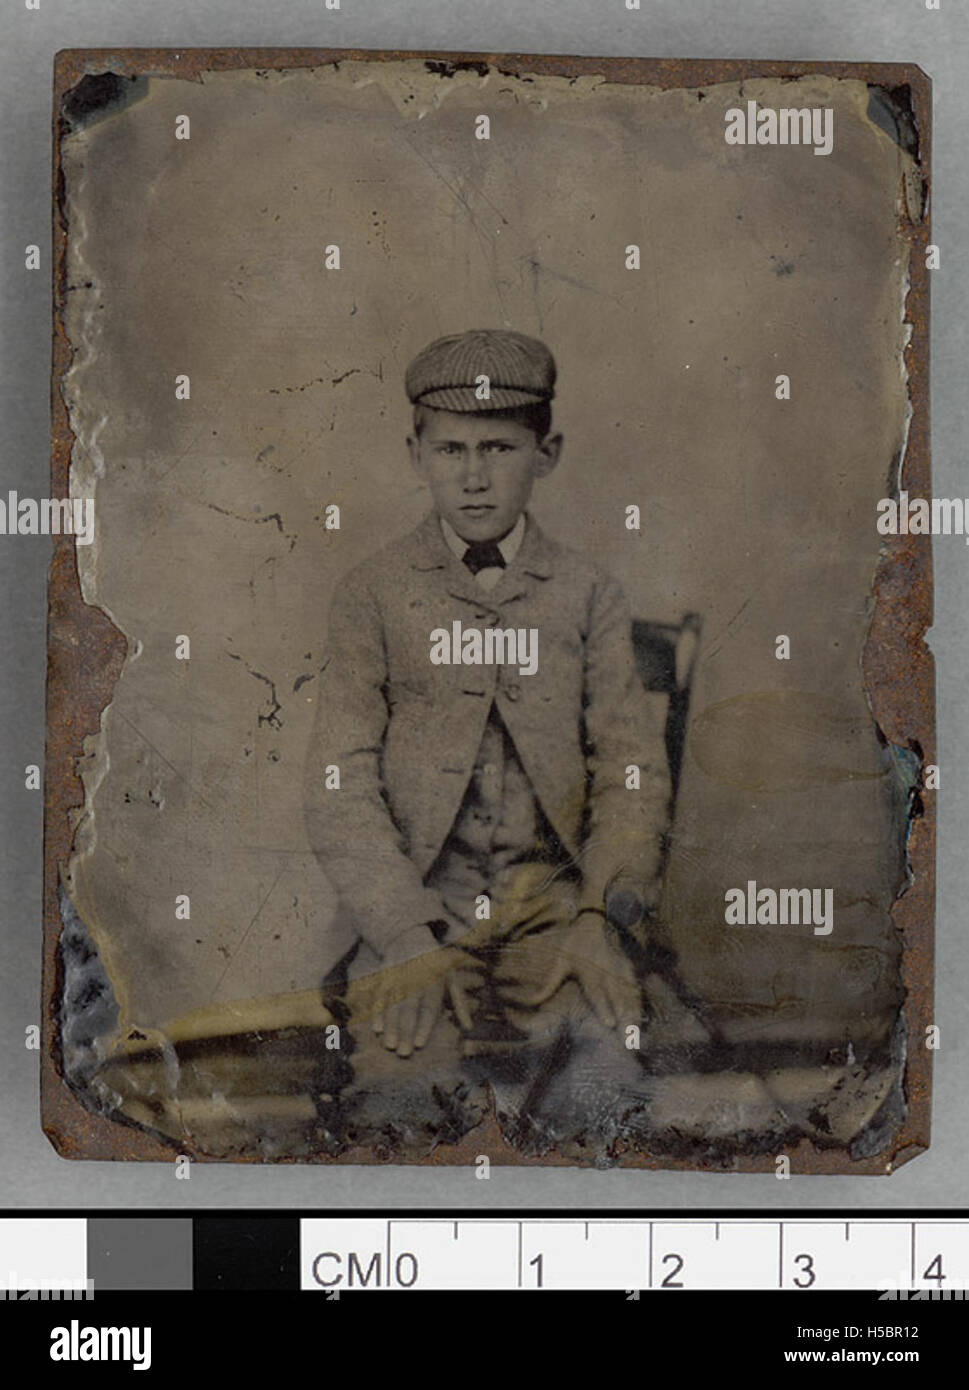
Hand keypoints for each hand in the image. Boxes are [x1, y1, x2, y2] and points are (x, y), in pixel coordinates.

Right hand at [371, 924, 474, 1056]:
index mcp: (434, 979)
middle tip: (402, 1052)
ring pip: (393, 1003)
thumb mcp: (451, 977)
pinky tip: (377, 1029)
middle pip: (409, 1007)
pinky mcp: (383, 975)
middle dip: (405, 1030)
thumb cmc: (435, 963)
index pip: (429, 1006)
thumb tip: (469, 1027)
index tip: (418, 1044)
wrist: (409, 934)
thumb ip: (459, 1002)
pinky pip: (379, 995)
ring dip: (390, 1025)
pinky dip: (377, 1012)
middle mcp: (415, 977)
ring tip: (389, 1044)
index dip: (424, 1025)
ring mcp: (397, 976)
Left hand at [520, 912, 641, 1028]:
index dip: (603, 1008)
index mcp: (590, 970)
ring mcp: (619, 970)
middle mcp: (606, 971)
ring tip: (635, 1034)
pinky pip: (634, 988)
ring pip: (628, 995)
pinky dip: (638, 1004)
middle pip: (616, 998)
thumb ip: (549, 983)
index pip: (597, 992)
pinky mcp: (626, 969)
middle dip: (623, 1018)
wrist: (591, 923)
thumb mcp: (558, 961)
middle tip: (627, 1038)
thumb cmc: (571, 945)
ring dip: (633, 1014)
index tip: (609, 1024)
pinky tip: (641, 1019)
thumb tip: (532, 1001)